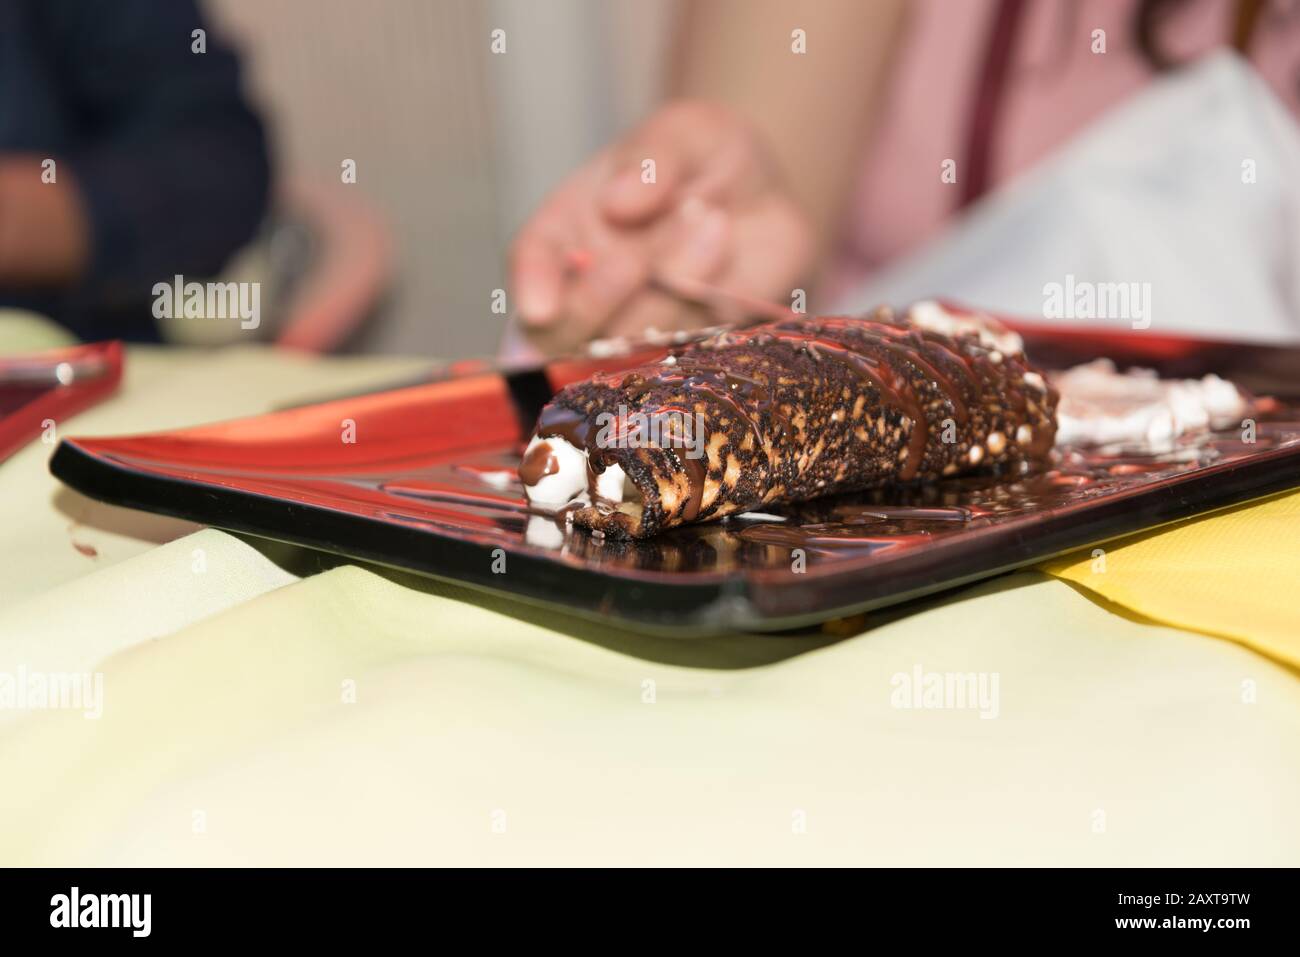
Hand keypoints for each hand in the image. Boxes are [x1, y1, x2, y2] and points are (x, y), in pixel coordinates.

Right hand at [509, 101, 815, 355]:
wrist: (768, 190)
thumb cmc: (706, 155)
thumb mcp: (683, 132)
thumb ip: (651, 158)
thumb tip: (618, 201)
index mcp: (569, 231)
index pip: (532, 262)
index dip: (531, 287)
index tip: (540, 308)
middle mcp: (593, 289)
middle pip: (566, 328)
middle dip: (593, 302)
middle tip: (631, 261)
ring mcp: (640, 323)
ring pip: (632, 339)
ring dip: (666, 289)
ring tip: (713, 222)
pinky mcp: (691, 343)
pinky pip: (688, 344)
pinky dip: (704, 303)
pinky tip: (725, 247)